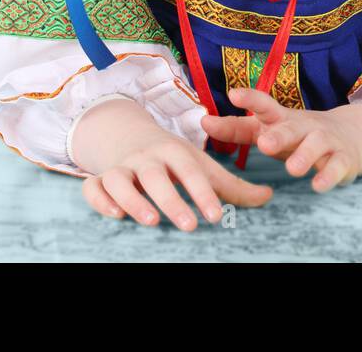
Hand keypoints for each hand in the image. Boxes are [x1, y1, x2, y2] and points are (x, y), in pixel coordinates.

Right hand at [81, 122, 272, 230]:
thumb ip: (233, 186)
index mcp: (175, 151)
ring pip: (121, 179)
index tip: (217, 215)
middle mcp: (147, 157)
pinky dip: (100, 200)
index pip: (191, 171)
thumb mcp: (202, 166)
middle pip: (157, 176)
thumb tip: (268, 197)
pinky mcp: (100, 178)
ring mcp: (121, 167)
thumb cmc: (174, 159)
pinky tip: (114, 216)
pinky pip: (93, 187)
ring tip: (151, 222)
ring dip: (133, 199)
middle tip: (190, 226)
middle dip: (172, 200)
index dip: (203, 192)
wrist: (131, 136)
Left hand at [201, 87, 361, 192]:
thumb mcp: (268, 128)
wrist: (349, 136)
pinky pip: (336, 166)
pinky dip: (328, 176)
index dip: (251, 99)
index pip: (265, 105)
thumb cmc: (298, 134)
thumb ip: (237, 128)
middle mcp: (304, 126)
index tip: (233, 94)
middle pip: (291, 128)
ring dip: (304, 156)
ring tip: (293, 169)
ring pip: (316, 145)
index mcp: (283, 119)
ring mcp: (326, 141)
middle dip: (279, 135)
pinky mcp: (342, 159)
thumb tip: (203, 122)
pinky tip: (318, 186)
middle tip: (264, 144)